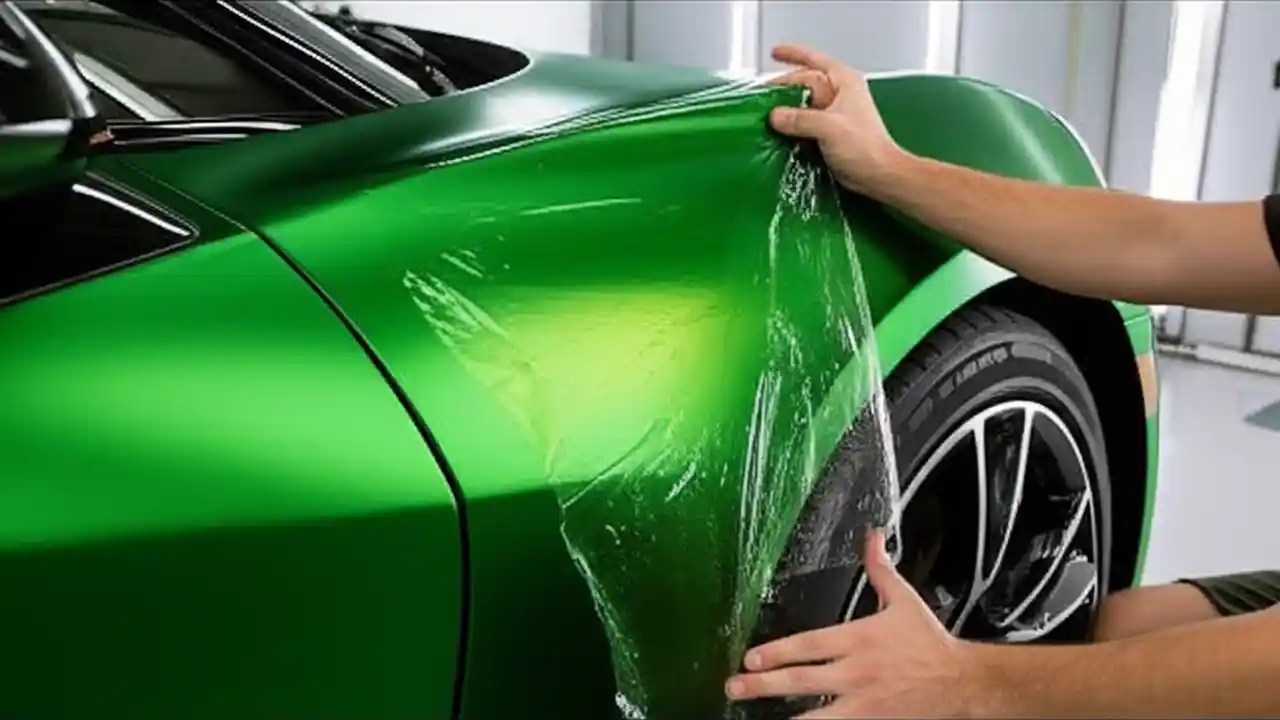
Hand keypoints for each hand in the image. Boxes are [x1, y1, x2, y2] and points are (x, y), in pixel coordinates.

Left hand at [725, 529, 993, 717]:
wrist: (962, 682)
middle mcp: (858, 672)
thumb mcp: (904, 600)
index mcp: (861, 639)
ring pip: (817, 715)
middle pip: (804, 681)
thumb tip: (873, 536)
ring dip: (784, 718)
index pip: (811, 645)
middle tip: (736, 686)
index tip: (752, 657)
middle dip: (766, 685)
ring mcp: (865, 703)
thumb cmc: (929, 641)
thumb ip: (880, 569)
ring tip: (752, 717)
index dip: (779, 652)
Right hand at [767, 44, 907, 196]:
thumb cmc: (864, 147)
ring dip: (785, 109)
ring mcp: (833, 114)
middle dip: (783, 87)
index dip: (793, 54)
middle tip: (760, 96)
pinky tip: (776, 132)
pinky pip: (804, 124)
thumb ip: (799, 119)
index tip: (774, 53)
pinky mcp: (829, 134)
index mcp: (843, 82)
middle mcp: (838, 95)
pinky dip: (791, 126)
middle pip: (804, 83)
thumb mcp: (828, 127)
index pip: (815, 60)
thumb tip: (774, 116)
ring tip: (763, 113)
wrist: (879, 175)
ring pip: (802, 104)